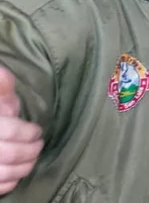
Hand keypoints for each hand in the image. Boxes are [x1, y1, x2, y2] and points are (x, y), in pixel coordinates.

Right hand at [0, 66, 42, 193]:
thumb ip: (2, 87)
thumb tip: (4, 72)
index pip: (7, 130)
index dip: (27, 133)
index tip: (37, 131)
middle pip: (7, 154)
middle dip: (29, 151)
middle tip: (39, 146)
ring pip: (3, 173)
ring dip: (24, 167)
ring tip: (33, 159)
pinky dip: (10, 182)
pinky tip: (18, 173)